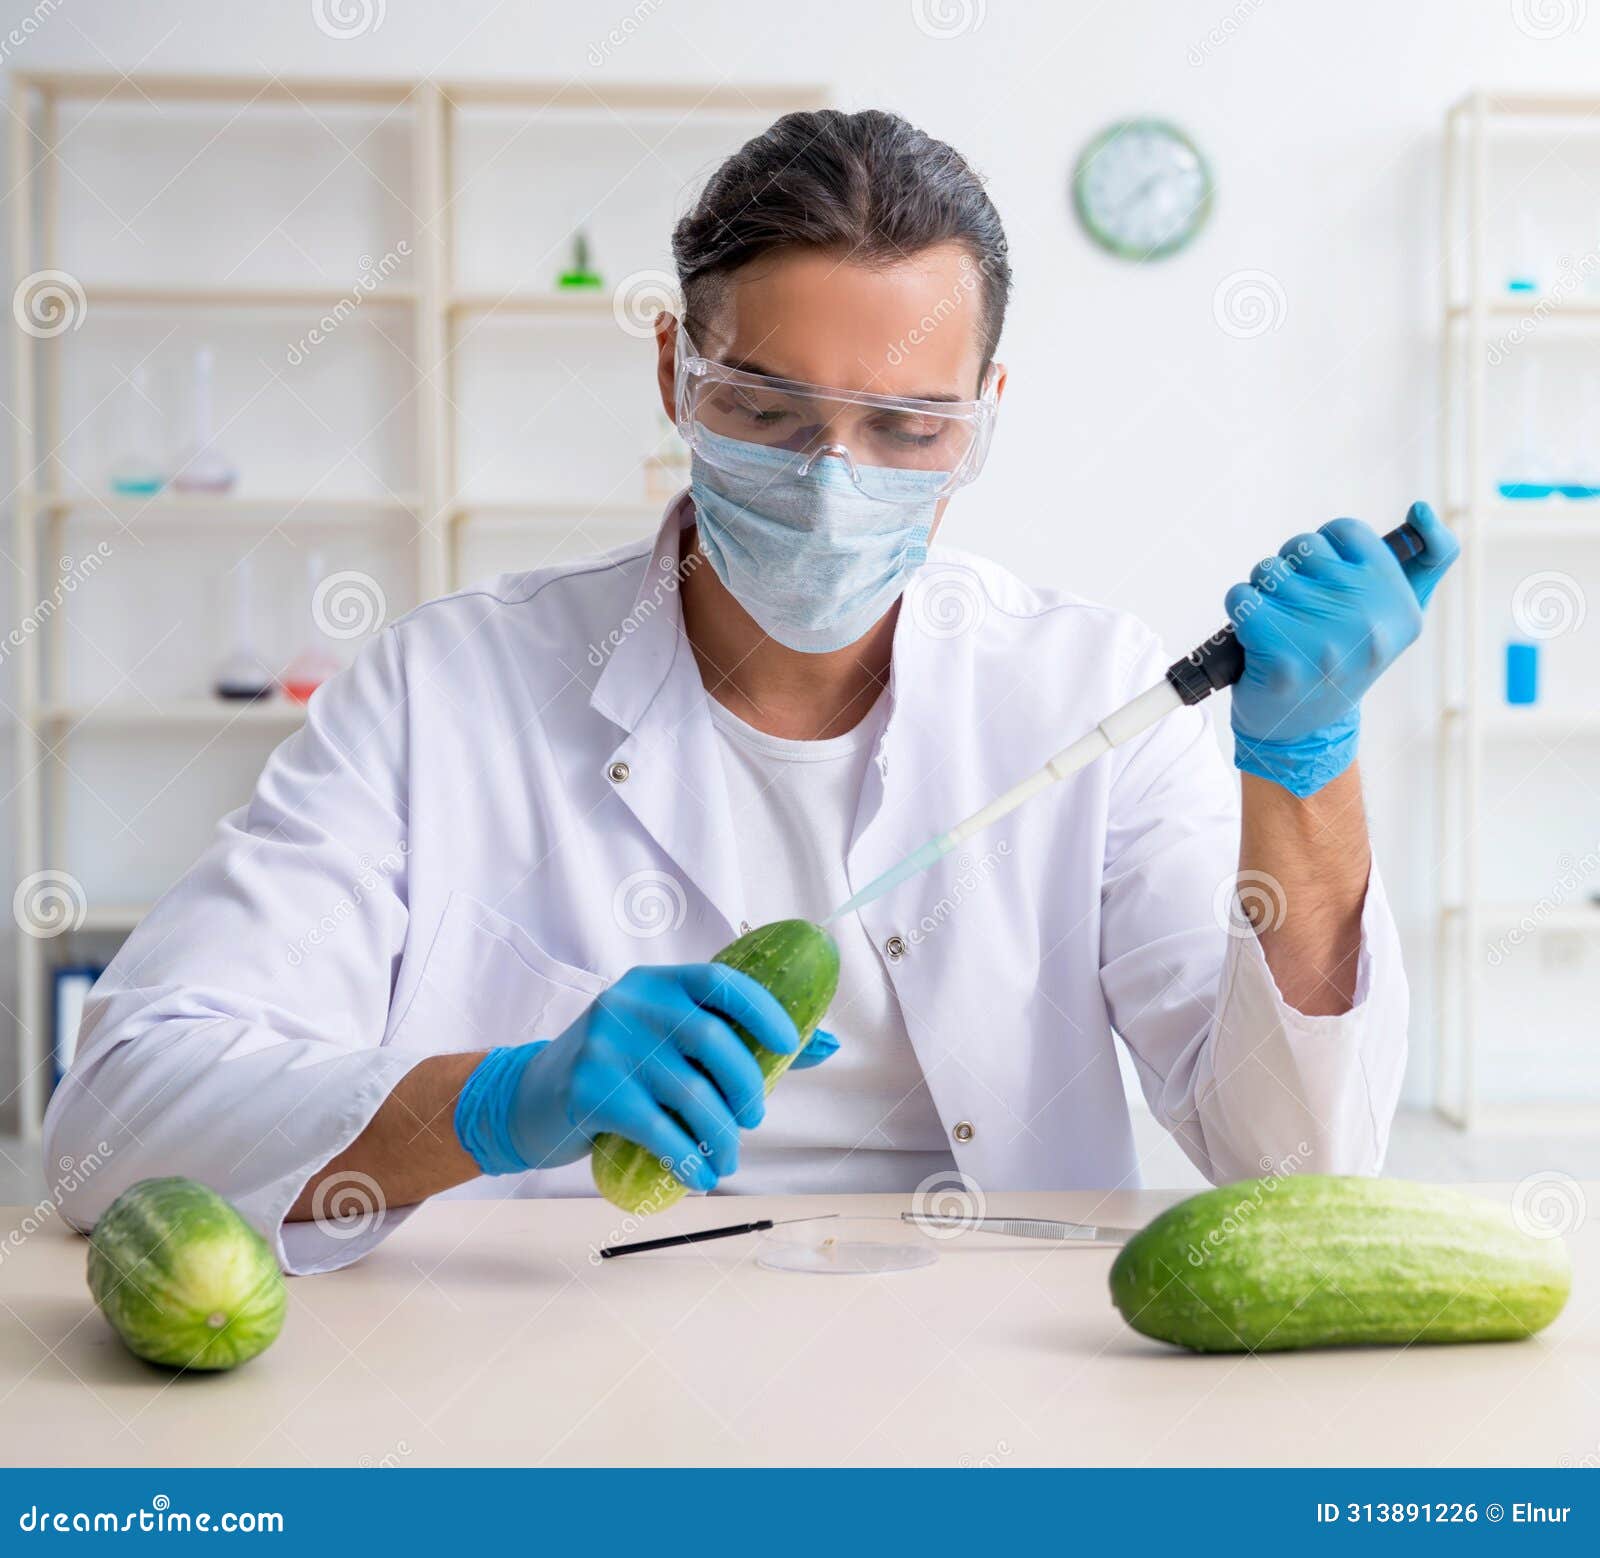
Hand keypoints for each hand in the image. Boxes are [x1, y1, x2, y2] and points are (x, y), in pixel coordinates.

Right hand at [453, 963, 836, 1189]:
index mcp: (656, 983)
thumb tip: (826, 1045)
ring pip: (691, 1094)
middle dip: (746, 1088)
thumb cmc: (615, 1070)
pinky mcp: (589, 1090)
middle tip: (753, 1119)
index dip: (762, 1010)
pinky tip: (700, 1177)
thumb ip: (735, 1039)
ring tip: (728, 1159)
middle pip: (713, 1042)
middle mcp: (631, 1005)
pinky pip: (658, 1130)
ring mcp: (607, 1046)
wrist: (526, 1099)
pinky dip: (689, 1159)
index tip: (788, 1044)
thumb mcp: (662, 1039)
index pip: (720, 981)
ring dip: (722, 1136)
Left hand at [1225, 501, 1458, 796]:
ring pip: (1268, 570)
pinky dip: (1239, 611)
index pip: (1345, 531)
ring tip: (1278, 625)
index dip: (1323, 552)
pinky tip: (1255, 638)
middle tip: (1297, 612)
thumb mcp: (1396, 615)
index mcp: (1398, 601)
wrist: (1303, 732)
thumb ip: (1424, 560)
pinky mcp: (1279, 655)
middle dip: (1290, 572)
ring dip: (1263, 592)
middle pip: (1302, 547)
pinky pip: (1242, 597)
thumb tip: (1423, 508)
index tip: (1325, 583)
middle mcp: (1367, 617)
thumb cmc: (1345, 660)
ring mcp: (1323, 637)